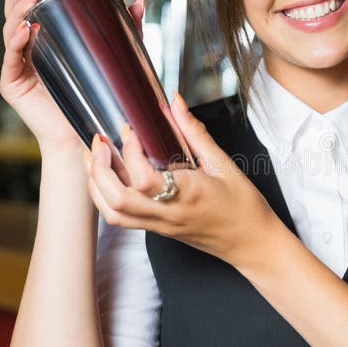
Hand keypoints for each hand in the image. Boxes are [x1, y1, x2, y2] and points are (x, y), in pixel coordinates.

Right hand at [0, 0, 144, 151]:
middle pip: (14, 13)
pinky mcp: (14, 86)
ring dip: (19, 11)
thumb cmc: (96, 97)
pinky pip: (12, 60)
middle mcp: (26, 50)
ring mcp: (17, 67)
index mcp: (43, 40)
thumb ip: (123, 32)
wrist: (89, 134)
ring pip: (10, 32)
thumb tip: (138, 4)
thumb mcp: (112, 58)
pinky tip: (27, 30)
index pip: (30, 7)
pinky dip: (18, 43)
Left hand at [86, 93, 276, 267]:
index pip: (143, 178)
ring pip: (113, 214)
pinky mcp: (157, 230)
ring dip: (97, 185)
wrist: (252, 243)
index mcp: (187, 195)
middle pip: (116, 201)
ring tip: (95, 158)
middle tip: (99, 142)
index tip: (130, 130)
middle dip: (99, 170)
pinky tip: (110, 176)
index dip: (130, 151)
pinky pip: (122, 218)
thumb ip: (195, 133)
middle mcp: (168, 214)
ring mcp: (160, 226)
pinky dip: (106, 197)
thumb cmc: (243, 206)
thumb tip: (175, 103)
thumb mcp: (223, 164)